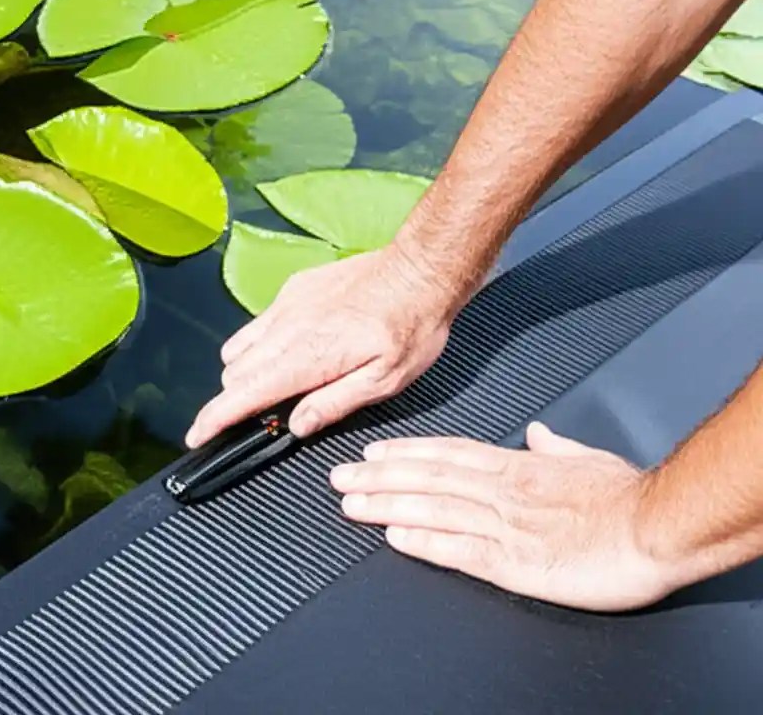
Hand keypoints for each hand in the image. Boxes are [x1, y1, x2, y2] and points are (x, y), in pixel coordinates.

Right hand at [186, 244, 455, 447]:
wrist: (420, 268)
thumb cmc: (411, 326)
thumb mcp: (385, 380)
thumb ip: (335, 403)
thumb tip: (296, 425)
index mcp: (307, 357)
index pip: (243, 394)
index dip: (214, 419)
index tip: (196, 436)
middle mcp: (287, 330)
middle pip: (234, 375)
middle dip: (235, 401)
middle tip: (261, 417)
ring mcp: (286, 306)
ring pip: (238, 349)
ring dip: (244, 375)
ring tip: (273, 388)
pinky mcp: (292, 290)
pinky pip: (257, 324)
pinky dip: (259, 346)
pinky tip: (288, 352)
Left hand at [331, 422, 678, 611]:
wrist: (659, 527)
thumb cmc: (630, 496)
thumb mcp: (590, 457)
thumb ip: (557, 447)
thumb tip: (539, 434)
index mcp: (519, 466)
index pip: (449, 454)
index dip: (406, 452)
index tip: (372, 451)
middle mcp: (504, 491)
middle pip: (428, 479)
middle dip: (379, 477)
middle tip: (338, 477)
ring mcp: (507, 526)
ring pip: (434, 510)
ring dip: (386, 506)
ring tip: (350, 504)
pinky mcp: (517, 563)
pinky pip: (461, 551)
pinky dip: (424, 542)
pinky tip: (394, 538)